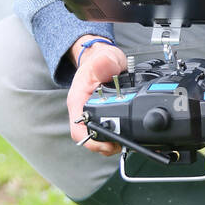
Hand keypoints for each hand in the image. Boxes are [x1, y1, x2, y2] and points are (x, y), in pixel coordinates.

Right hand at [66, 39, 127, 155]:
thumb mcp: (104, 58)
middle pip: (88, 138)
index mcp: (78, 100)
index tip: (107, 144)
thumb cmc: (100, 60)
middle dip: (104, 145)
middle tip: (120, 145)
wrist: (103, 58)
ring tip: (124, 141)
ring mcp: (92, 114)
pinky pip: (107, 130)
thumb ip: (104, 63)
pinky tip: (126, 134)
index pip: (78, 129)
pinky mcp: (102, 115)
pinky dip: (116, 135)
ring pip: (97, 137)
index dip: (92, 141)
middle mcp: (83, 110)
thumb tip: (105, 66)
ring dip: (110, 142)